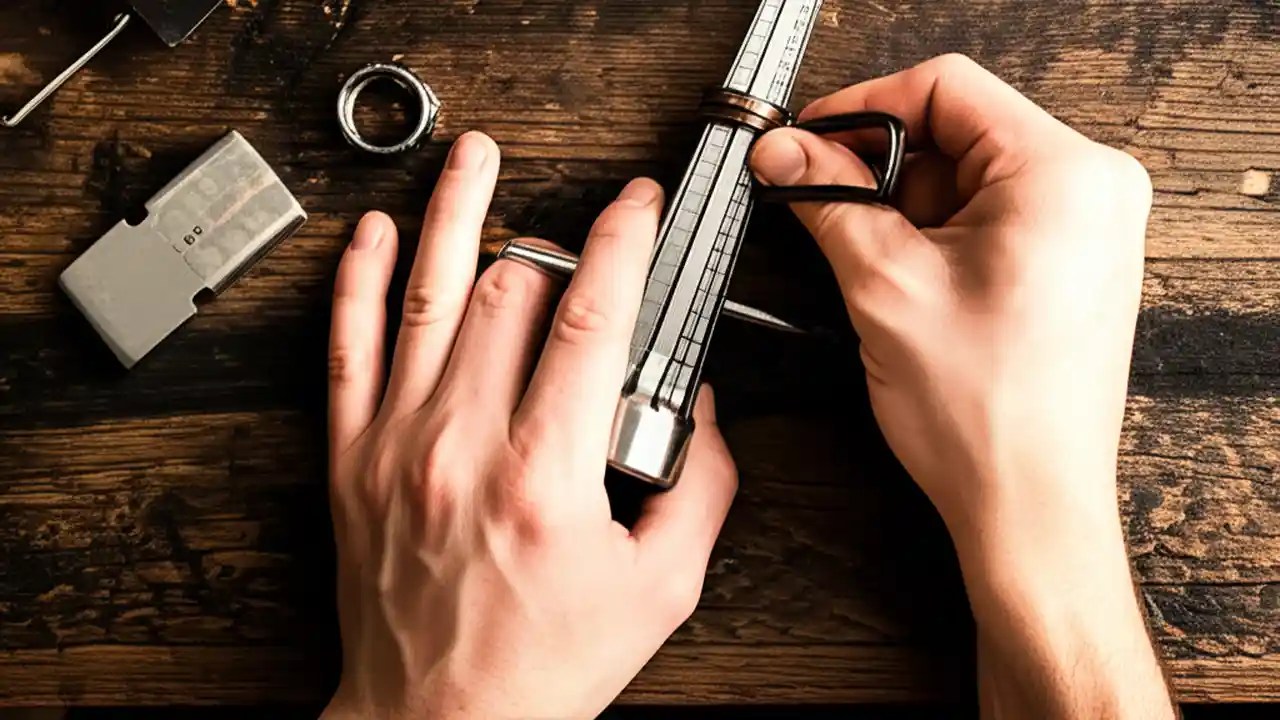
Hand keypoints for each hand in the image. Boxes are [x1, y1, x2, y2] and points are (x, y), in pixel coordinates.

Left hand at [323, 132, 735, 719]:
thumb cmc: (541, 666)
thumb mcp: (662, 589)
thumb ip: (698, 487)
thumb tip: (699, 410)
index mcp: (545, 475)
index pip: (591, 319)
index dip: (622, 243)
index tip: (638, 209)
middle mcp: (462, 446)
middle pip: (512, 294)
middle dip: (556, 246)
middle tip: (583, 242)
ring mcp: (398, 444)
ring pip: (428, 296)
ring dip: (456, 214)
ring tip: (473, 159)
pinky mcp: (353, 457)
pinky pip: (348, 347)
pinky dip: (360, 280)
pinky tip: (378, 235)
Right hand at [751, 55, 1170, 716]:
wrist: (1028, 507)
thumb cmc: (987, 418)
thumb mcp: (885, 288)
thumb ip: (827, 201)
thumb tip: (784, 153)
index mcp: (1063, 176)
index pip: (946, 86)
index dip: (860, 107)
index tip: (806, 138)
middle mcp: (1091, 189)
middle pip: (955, 129)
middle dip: (876, 167)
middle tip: (818, 204)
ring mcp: (1086, 226)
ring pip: (964, 175)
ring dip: (902, 208)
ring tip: (876, 269)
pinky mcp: (1069, 260)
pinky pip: (987, 214)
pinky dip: (932, 234)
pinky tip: (906, 281)